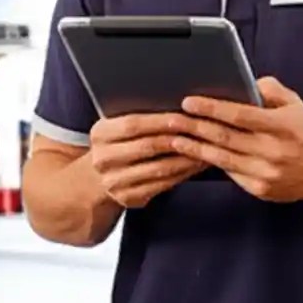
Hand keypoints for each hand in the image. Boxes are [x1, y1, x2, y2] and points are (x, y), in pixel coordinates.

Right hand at [89, 113, 207, 208]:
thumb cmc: (118, 144)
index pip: (132, 125)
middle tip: (202, 132)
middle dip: (178, 139)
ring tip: (206, 148)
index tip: (183, 116)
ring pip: (158, 169)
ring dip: (186, 159)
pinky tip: (195, 165)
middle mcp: (103, 159)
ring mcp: (114, 182)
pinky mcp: (128, 198)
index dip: (159, 121)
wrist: (97, 178)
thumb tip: (176, 104)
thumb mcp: (117, 127)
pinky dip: (182, 174)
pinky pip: (162, 185)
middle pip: (147, 147)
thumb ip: (139, 116)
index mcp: (100, 134)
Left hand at [168, 77, 302, 202]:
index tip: (189, 102)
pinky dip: (211, 163)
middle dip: (195, 127)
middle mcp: (273, 151)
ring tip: (173, 139)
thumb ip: (269, 89)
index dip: (211, 108)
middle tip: (170, 118)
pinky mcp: (260, 189)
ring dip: (195, 148)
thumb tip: (244, 81)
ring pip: (222, 159)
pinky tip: (194, 155)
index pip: (239, 115)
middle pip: (225, 138)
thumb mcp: (294, 104)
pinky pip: (230, 173)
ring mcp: (266, 172)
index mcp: (281, 126)